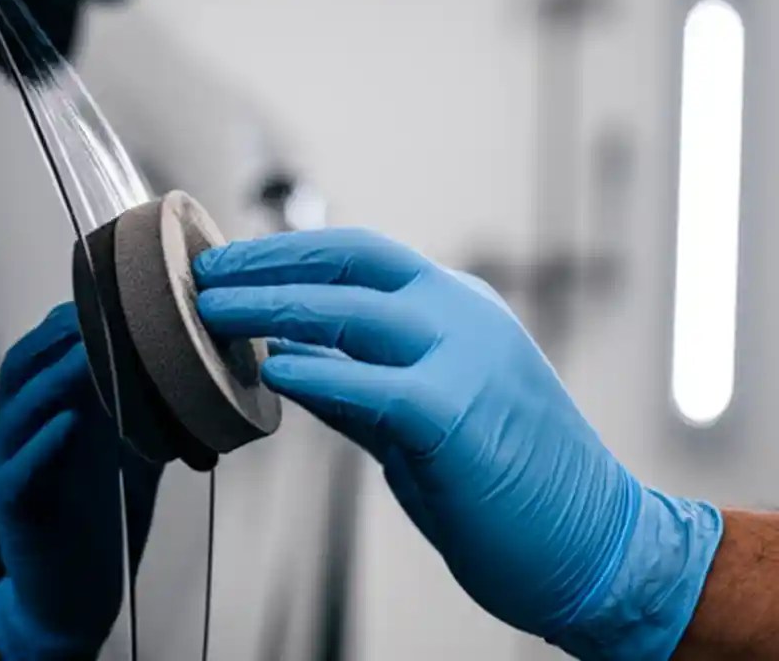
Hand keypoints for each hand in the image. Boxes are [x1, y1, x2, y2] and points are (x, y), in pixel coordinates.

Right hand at [0, 303, 162, 659]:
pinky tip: (67, 426)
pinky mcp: (16, 508)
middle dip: (56, 337)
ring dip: (50, 381)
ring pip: (16, 411)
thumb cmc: (100, 518)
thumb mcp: (133, 453)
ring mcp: (16, 468)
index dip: (73, 319)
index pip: (47, 349)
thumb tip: (201, 377)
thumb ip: (152, 414)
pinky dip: (41, 446)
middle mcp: (27, 432)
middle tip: (95, 316)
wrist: (73, 595)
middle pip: (22, 366)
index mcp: (51, 412)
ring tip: (81, 357)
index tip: (112, 295)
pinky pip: (19, 470)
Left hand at [194, 228, 722, 659]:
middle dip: (265, 263)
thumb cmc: (502, 482)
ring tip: (210, 313)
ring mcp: (466, 357)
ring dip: (269, 308)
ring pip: (349, 312)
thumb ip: (355, 380)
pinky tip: (271, 371)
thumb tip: (281, 355)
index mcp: (458, 306)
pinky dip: (314, 373)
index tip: (229, 264)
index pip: (359, 255)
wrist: (594, 545)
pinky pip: (369, 385)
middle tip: (202, 274)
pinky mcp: (458, 413)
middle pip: (348, 262)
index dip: (287, 252)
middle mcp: (464, 315)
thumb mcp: (417, 413)